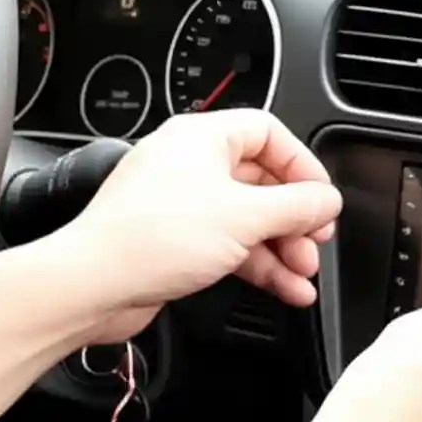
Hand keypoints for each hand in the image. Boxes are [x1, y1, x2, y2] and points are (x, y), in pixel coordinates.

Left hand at [58, 109, 342, 342]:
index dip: (302, 165)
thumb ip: (297, 207)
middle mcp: (191, 165)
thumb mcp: (245, 217)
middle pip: (264, 182)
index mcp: (202, 138)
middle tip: (315, 240)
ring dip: (283, 248)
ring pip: (250, 219)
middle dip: (296, 218)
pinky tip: (285, 288)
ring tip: (303, 273)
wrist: (94, 285)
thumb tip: (328, 200)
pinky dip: (260, 265)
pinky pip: (232, 245)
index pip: (269, 134)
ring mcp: (184, 203)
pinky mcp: (177, 240)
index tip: (321, 196)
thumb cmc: (151, 238)